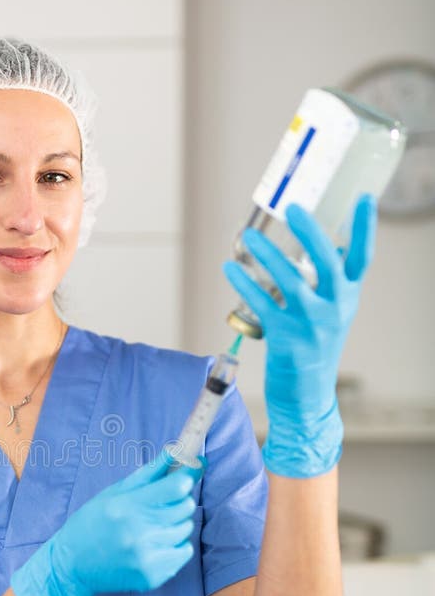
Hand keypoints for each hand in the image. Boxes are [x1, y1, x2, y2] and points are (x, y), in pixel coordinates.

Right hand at [10, 447, 203, 595]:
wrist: (73, 565)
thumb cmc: (92, 522)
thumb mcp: (114, 493)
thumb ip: (149, 473)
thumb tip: (178, 451)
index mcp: (128, 507)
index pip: (178, 487)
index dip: (185, 479)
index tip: (184, 477)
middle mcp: (139, 533)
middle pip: (186, 507)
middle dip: (179, 500)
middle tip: (161, 504)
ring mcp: (147, 557)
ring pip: (186, 529)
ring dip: (176, 524)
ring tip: (153, 526)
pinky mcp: (153, 576)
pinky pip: (184, 553)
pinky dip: (175, 546)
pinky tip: (155, 544)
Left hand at [222, 194, 376, 476]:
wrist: (307, 397)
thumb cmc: (317, 350)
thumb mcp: (334, 315)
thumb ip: (332, 284)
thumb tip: (331, 247)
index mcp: (348, 298)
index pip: (362, 258)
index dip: (365, 228)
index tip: (364, 198)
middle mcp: (334, 308)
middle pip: (326, 262)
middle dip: (310, 232)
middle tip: (293, 208)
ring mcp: (309, 323)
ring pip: (288, 279)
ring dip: (265, 254)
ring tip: (247, 236)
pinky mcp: (283, 336)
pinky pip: (260, 302)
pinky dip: (243, 282)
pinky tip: (231, 268)